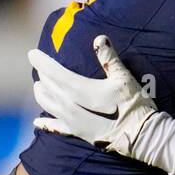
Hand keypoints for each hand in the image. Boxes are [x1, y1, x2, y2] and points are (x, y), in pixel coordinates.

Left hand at [28, 36, 158, 157]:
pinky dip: (46, 124)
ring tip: (38, 86)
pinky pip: (57, 129)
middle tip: (38, 66)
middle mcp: (72, 106)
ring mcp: (74, 122)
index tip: (32, 54)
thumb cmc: (134, 104)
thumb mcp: (125, 78)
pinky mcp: (79, 134)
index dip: (43, 63)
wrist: (143, 136)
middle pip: (50, 88)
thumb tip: (99, 38)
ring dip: (41, 95)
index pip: (56, 73)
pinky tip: (37, 123)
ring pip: (49, 106)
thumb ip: (109, 59)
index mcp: (82, 90)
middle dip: (42, 76)